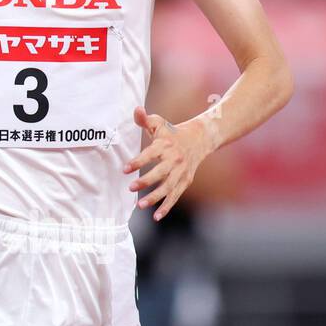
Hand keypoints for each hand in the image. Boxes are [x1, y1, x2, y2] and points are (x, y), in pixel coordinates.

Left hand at [123, 105, 209, 220]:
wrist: (200, 139)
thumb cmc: (172, 132)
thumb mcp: (159, 123)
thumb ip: (145, 119)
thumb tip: (136, 109)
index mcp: (165, 145)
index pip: (150, 154)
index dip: (137, 161)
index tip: (125, 169)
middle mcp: (174, 160)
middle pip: (160, 173)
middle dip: (146, 181)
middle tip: (131, 188)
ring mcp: (181, 172)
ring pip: (168, 188)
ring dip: (155, 198)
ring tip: (140, 206)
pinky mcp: (185, 181)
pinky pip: (175, 196)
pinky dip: (167, 206)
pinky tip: (156, 216)